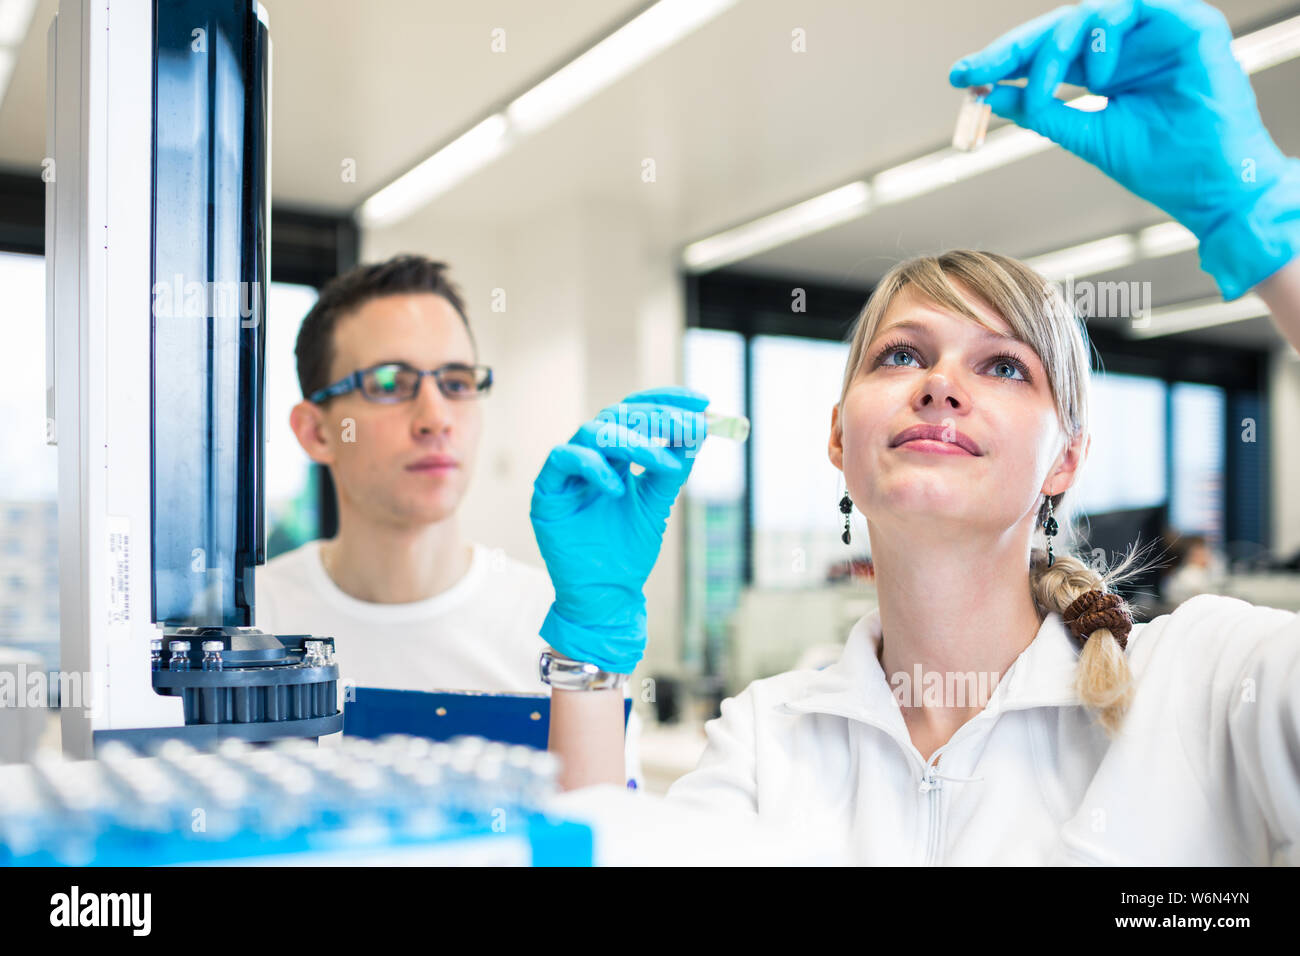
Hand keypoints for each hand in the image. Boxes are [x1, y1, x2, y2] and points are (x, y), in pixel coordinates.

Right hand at [530, 386, 708, 672]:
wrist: (606, 594)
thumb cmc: (628, 552)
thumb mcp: (657, 505)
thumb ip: (670, 471)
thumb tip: (697, 432)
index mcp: (615, 455)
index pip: (637, 413)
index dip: (667, 402)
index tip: (702, 401)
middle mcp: (591, 455)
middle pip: (619, 416)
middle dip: (658, 419)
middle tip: (690, 427)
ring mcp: (568, 471)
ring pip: (593, 431)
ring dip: (633, 442)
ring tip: (665, 464)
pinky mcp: (547, 490)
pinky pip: (563, 459)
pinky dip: (592, 466)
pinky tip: (617, 488)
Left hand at [949, 0, 1299, 299]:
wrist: (1208, 188)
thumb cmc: (1160, 165)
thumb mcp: (1087, 135)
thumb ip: (1044, 111)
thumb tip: (994, 94)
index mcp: (1106, 69)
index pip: (1047, 55)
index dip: (1004, 61)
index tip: (962, 77)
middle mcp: (1129, 46)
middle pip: (1059, 28)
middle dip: (1011, 49)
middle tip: (975, 71)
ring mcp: (1158, 32)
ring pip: (1089, 13)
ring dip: (1055, 48)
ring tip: (1047, 88)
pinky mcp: (1190, 24)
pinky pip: (1137, 6)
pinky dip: (1105, 35)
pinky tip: (1097, 74)